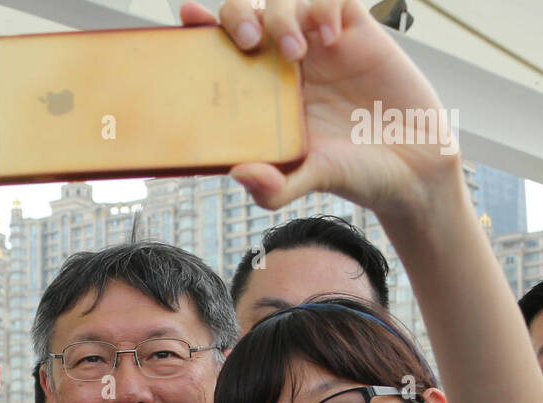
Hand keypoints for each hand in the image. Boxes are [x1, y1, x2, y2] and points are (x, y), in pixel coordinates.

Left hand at [181, 0, 458, 217]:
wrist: (412, 167)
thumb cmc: (357, 174)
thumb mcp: (311, 181)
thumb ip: (275, 186)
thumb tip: (238, 173)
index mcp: (265, 96)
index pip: (226, 54)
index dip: (204, 30)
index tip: (187, 17)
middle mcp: (287, 66)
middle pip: (249, 15)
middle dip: (239, 15)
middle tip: (247, 41)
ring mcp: (320, 45)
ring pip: (286, 2)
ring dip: (281, 16)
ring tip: (297, 51)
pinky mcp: (355, 32)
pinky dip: (325, 7)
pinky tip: (331, 36)